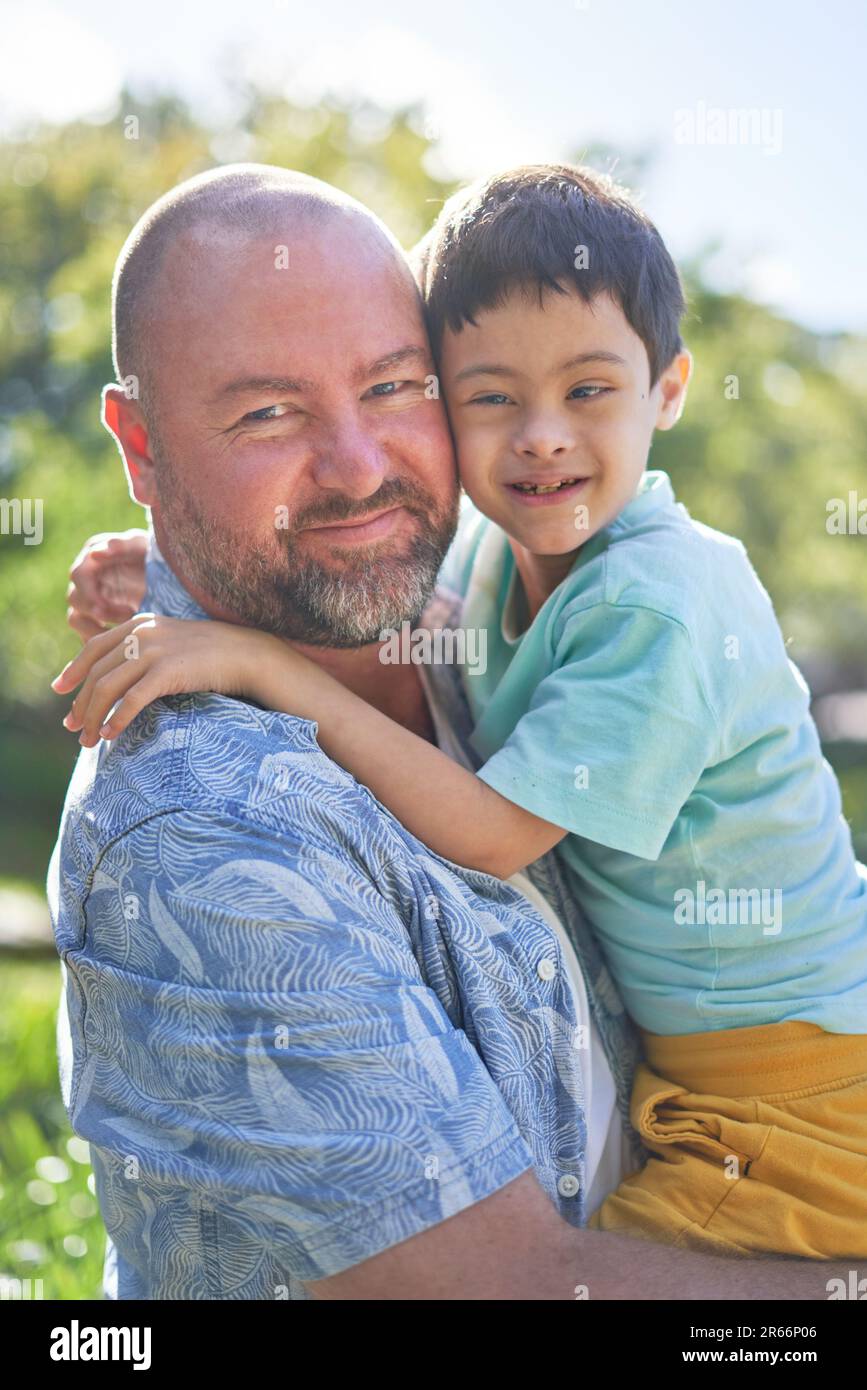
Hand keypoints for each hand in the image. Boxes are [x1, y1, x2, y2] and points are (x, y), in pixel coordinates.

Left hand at [51, 613, 275, 746]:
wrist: (245, 653)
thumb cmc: (209, 653)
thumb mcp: (169, 641)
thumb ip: (142, 647)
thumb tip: (117, 672)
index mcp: (138, 624)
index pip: (93, 648)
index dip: (73, 670)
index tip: (59, 690)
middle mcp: (140, 634)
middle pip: (97, 673)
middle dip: (81, 704)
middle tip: (73, 729)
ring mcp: (154, 652)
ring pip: (108, 689)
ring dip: (93, 718)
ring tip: (88, 741)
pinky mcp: (168, 672)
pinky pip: (132, 700)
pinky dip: (117, 719)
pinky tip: (110, 735)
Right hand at [67, 530, 148, 641]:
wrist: (170, 575)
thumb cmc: (154, 554)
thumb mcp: (142, 546)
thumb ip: (121, 545)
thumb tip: (95, 553)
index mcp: (93, 557)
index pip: (78, 576)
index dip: (91, 593)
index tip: (111, 606)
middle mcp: (86, 578)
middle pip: (75, 599)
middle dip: (99, 611)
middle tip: (127, 616)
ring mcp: (89, 598)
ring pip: (76, 619)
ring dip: (97, 628)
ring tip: (127, 629)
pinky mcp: (95, 618)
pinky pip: (86, 634)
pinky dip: (100, 641)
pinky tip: (122, 644)